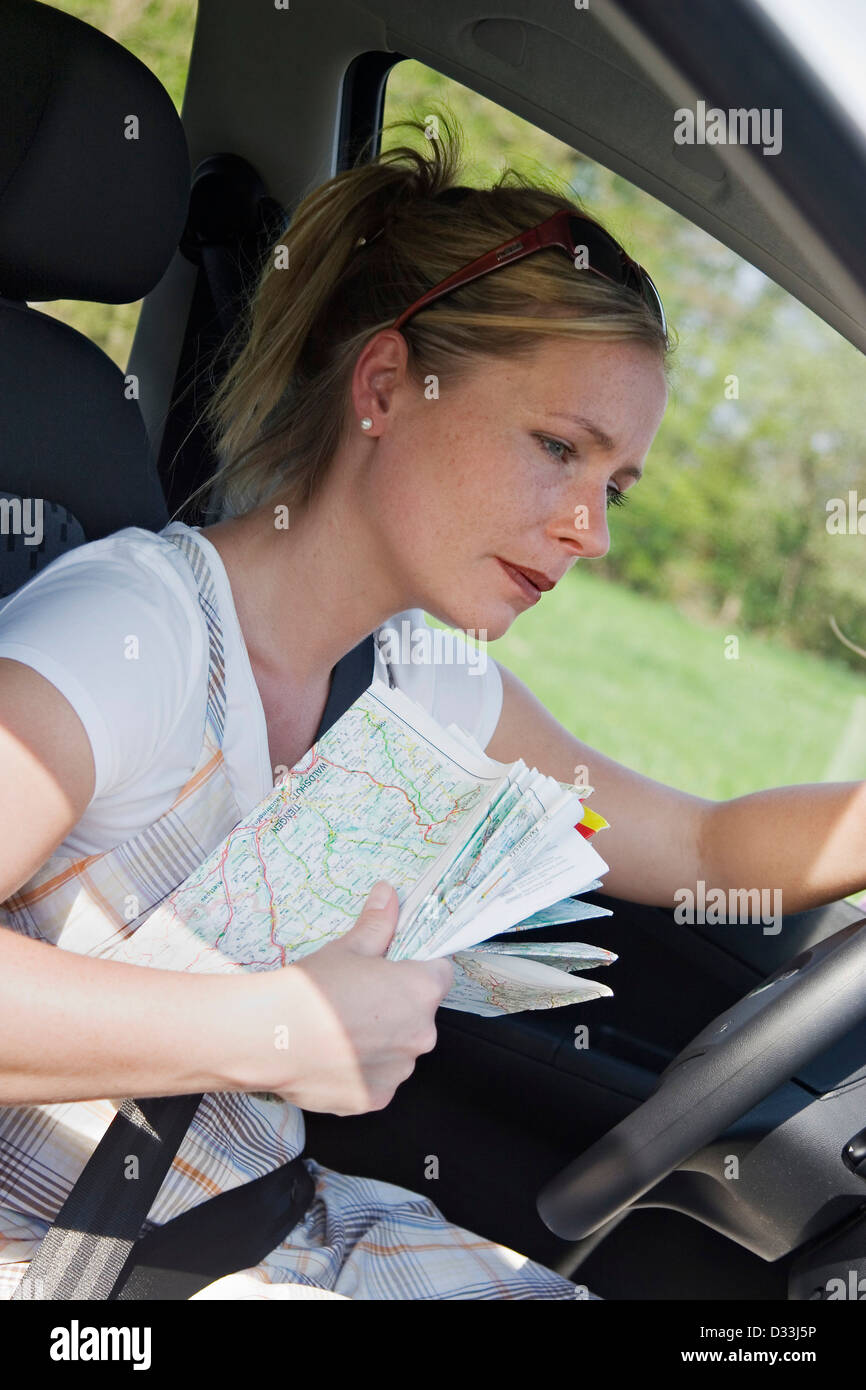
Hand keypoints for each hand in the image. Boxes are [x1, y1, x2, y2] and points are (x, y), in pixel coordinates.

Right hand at [247, 881, 453, 1114]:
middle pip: (419, 1014)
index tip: (393, 970)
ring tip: (340, 1029)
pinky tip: (332, 1056)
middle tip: (357, 998)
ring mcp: (399, 1070)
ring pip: (399, 1049)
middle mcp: (421, 1034)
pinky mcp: (376, 1098)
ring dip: (381, 1041)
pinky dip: (361, 1070)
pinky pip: (377, 1078)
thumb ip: (377, 923)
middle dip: (396, 1006)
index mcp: (421, 991)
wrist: (271, 1037)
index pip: (440, 973)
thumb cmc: (312, 988)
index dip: (417, 968)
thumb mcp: (347, 948)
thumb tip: (390, 892)